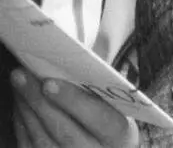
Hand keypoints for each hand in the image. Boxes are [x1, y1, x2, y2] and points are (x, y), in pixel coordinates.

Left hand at [10, 69, 138, 146]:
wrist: (104, 147)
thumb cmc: (112, 121)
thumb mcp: (118, 108)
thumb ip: (101, 93)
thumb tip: (70, 68)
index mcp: (118, 136)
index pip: (98, 118)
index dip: (73, 100)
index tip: (50, 83)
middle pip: (64, 130)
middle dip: (40, 101)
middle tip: (23, 76)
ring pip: (42, 139)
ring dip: (26, 108)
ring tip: (19, 82)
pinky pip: (30, 145)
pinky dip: (22, 122)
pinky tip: (20, 102)